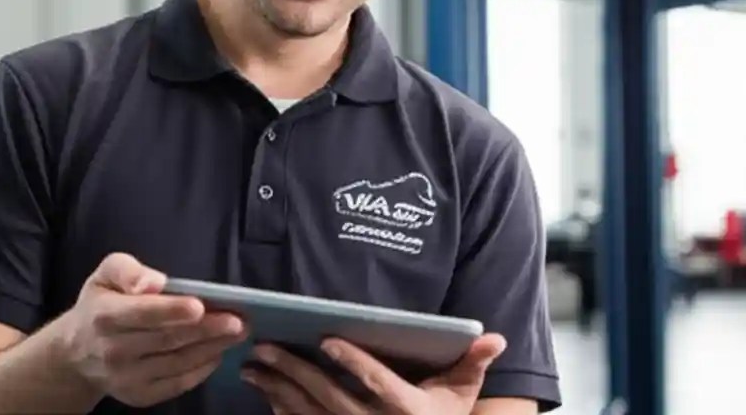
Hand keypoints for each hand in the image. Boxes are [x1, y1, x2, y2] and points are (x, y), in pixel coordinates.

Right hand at [57, 253, 247, 407]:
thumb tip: (154, 283)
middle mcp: (114, 350)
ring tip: (237, 334)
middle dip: (206, 330)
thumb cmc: (99, 304)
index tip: (201, 305)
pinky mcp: (139, 395)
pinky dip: (201, 369)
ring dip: (211, 348)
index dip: (172, 310)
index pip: (143, 314)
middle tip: (238, 320)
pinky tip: (217, 353)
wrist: (75, 353)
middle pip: (167, 339)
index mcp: (105, 316)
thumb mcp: (105, 274)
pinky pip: (176, 383)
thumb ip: (128, 271)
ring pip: (176, 363)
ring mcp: (127, 377)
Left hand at [241, 333, 506, 414]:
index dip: (352, 362)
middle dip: (294, 372)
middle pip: (330, 398)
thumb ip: (474, 364)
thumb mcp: (464, 396)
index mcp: (407, 410)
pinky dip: (282, 414)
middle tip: (264, 347)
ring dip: (277, 392)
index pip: (377, 383)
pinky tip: (264, 394)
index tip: (326, 340)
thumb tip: (495, 337)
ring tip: (251, 367)